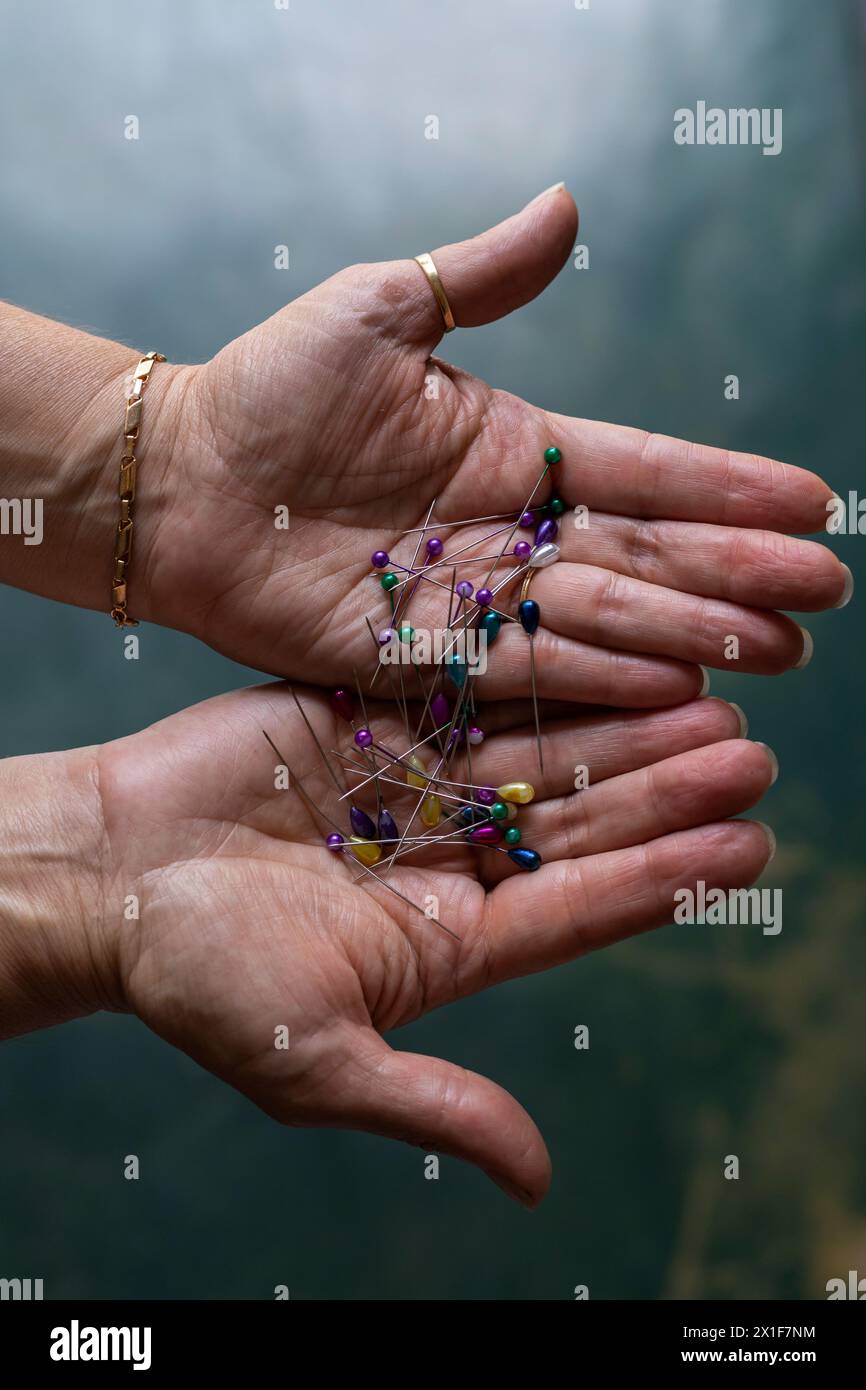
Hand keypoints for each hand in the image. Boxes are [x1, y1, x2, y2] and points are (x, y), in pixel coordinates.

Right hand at [74, 684, 774, 1205]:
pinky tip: (598, 649)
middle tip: (752, 754)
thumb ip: (435, 1106)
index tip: (749, 847)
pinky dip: (531, 671)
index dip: (665, 877)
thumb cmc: (198, 979)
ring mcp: (410, 782)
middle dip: (665, 790)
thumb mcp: (321, 1062)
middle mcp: (445, 858)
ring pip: (537, 749)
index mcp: (447, 941)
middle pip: (577, 820)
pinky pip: (465, 689)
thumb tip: (537, 1184)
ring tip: (709, 697)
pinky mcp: (369, 716)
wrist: (102, 878)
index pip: (580, 907)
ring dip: (620, 727)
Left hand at [139, 183, 849, 702]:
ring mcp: (478, 598)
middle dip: (736, 575)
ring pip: (604, 619)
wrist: (185, 480)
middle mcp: (514, 530)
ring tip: (776, 651)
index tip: (810, 503)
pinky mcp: (431, 657)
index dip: (727, 489)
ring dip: (692, 636)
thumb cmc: (273, 390)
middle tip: (821, 597)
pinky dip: (602, 682)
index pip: (645, 470)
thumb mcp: (380, 310)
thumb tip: (570, 204)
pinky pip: (529, 672)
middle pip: (645, 555)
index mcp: (517, 448)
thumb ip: (479, 274)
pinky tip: (675, 689)